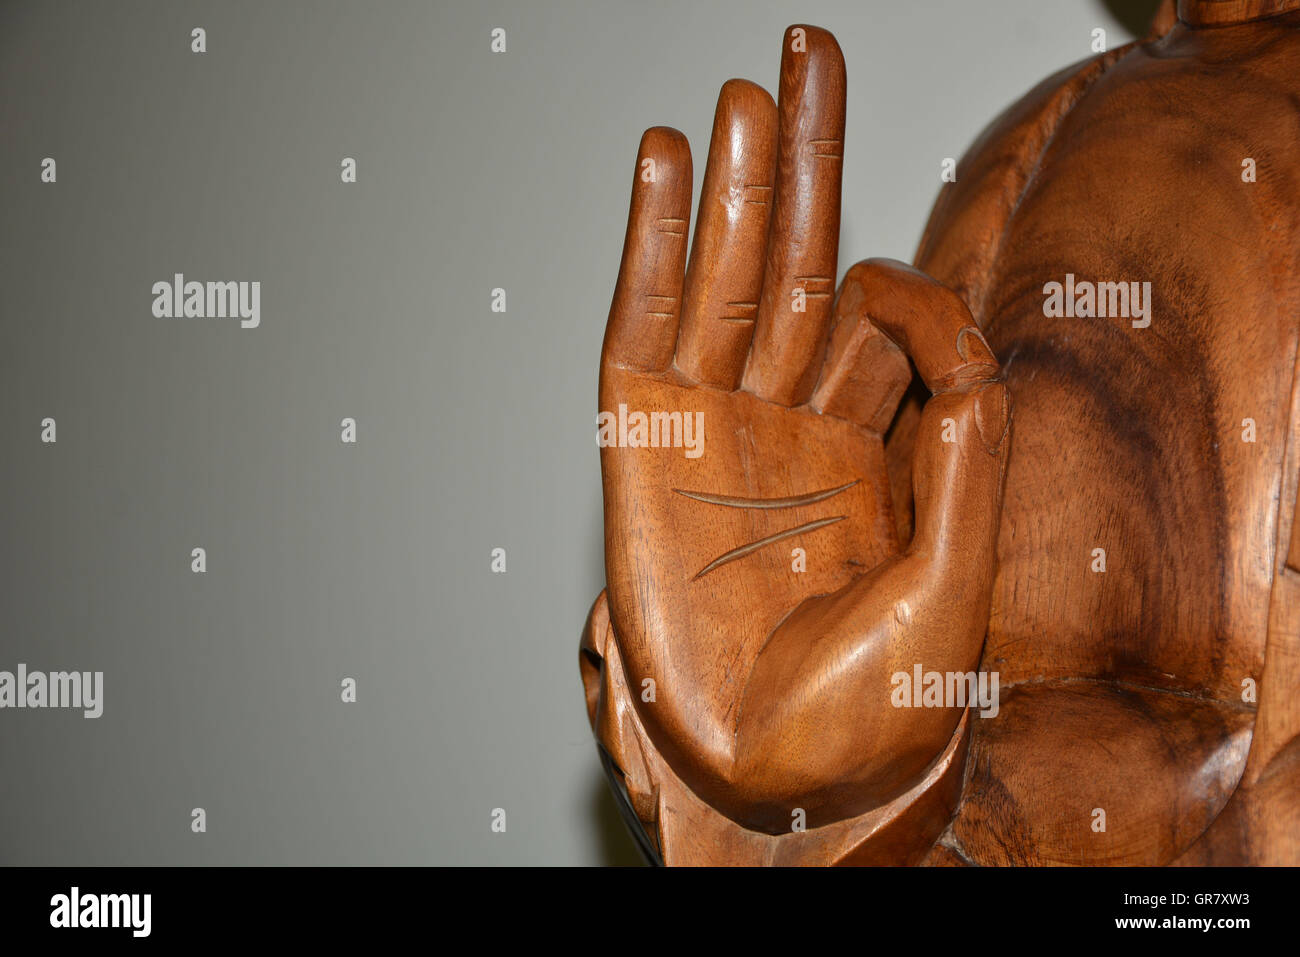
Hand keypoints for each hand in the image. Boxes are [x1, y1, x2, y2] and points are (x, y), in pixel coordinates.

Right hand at [591, 25, 1010, 833]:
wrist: (775, 780)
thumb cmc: (868, 707)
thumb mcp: (951, 589)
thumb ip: (963, 472)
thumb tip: (965, 361)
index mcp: (864, 446)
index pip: (884, 320)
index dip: (913, 290)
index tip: (921, 310)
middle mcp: (784, 419)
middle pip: (796, 259)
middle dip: (806, 160)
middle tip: (805, 53)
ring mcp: (710, 424)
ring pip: (720, 276)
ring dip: (734, 184)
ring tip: (745, 93)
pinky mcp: (641, 442)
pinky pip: (640, 322)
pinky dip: (646, 242)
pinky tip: (658, 163)